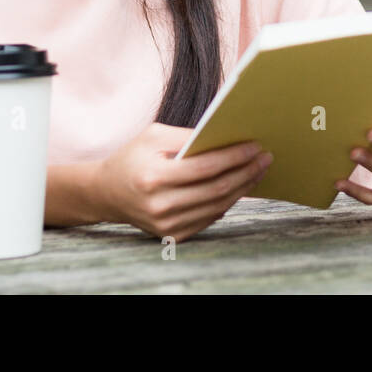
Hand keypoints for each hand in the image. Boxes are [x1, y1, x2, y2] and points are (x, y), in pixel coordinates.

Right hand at [96, 122, 272, 242]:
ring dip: (243, 188)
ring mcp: (167, 225)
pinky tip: (241, 186)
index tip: (255, 146)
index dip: (234, 157)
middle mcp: (160, 206)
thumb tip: (226, 136)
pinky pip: (210, 217)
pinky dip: (228, 201)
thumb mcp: (154, 136)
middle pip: (217, 190)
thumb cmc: (133, 157)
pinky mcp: (173, 235)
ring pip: (218, 206)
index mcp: (154, 178)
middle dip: (246, 172)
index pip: (205, 168)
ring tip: (258, 170)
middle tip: (266, 157)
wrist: (106, 192)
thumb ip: (188, 136)